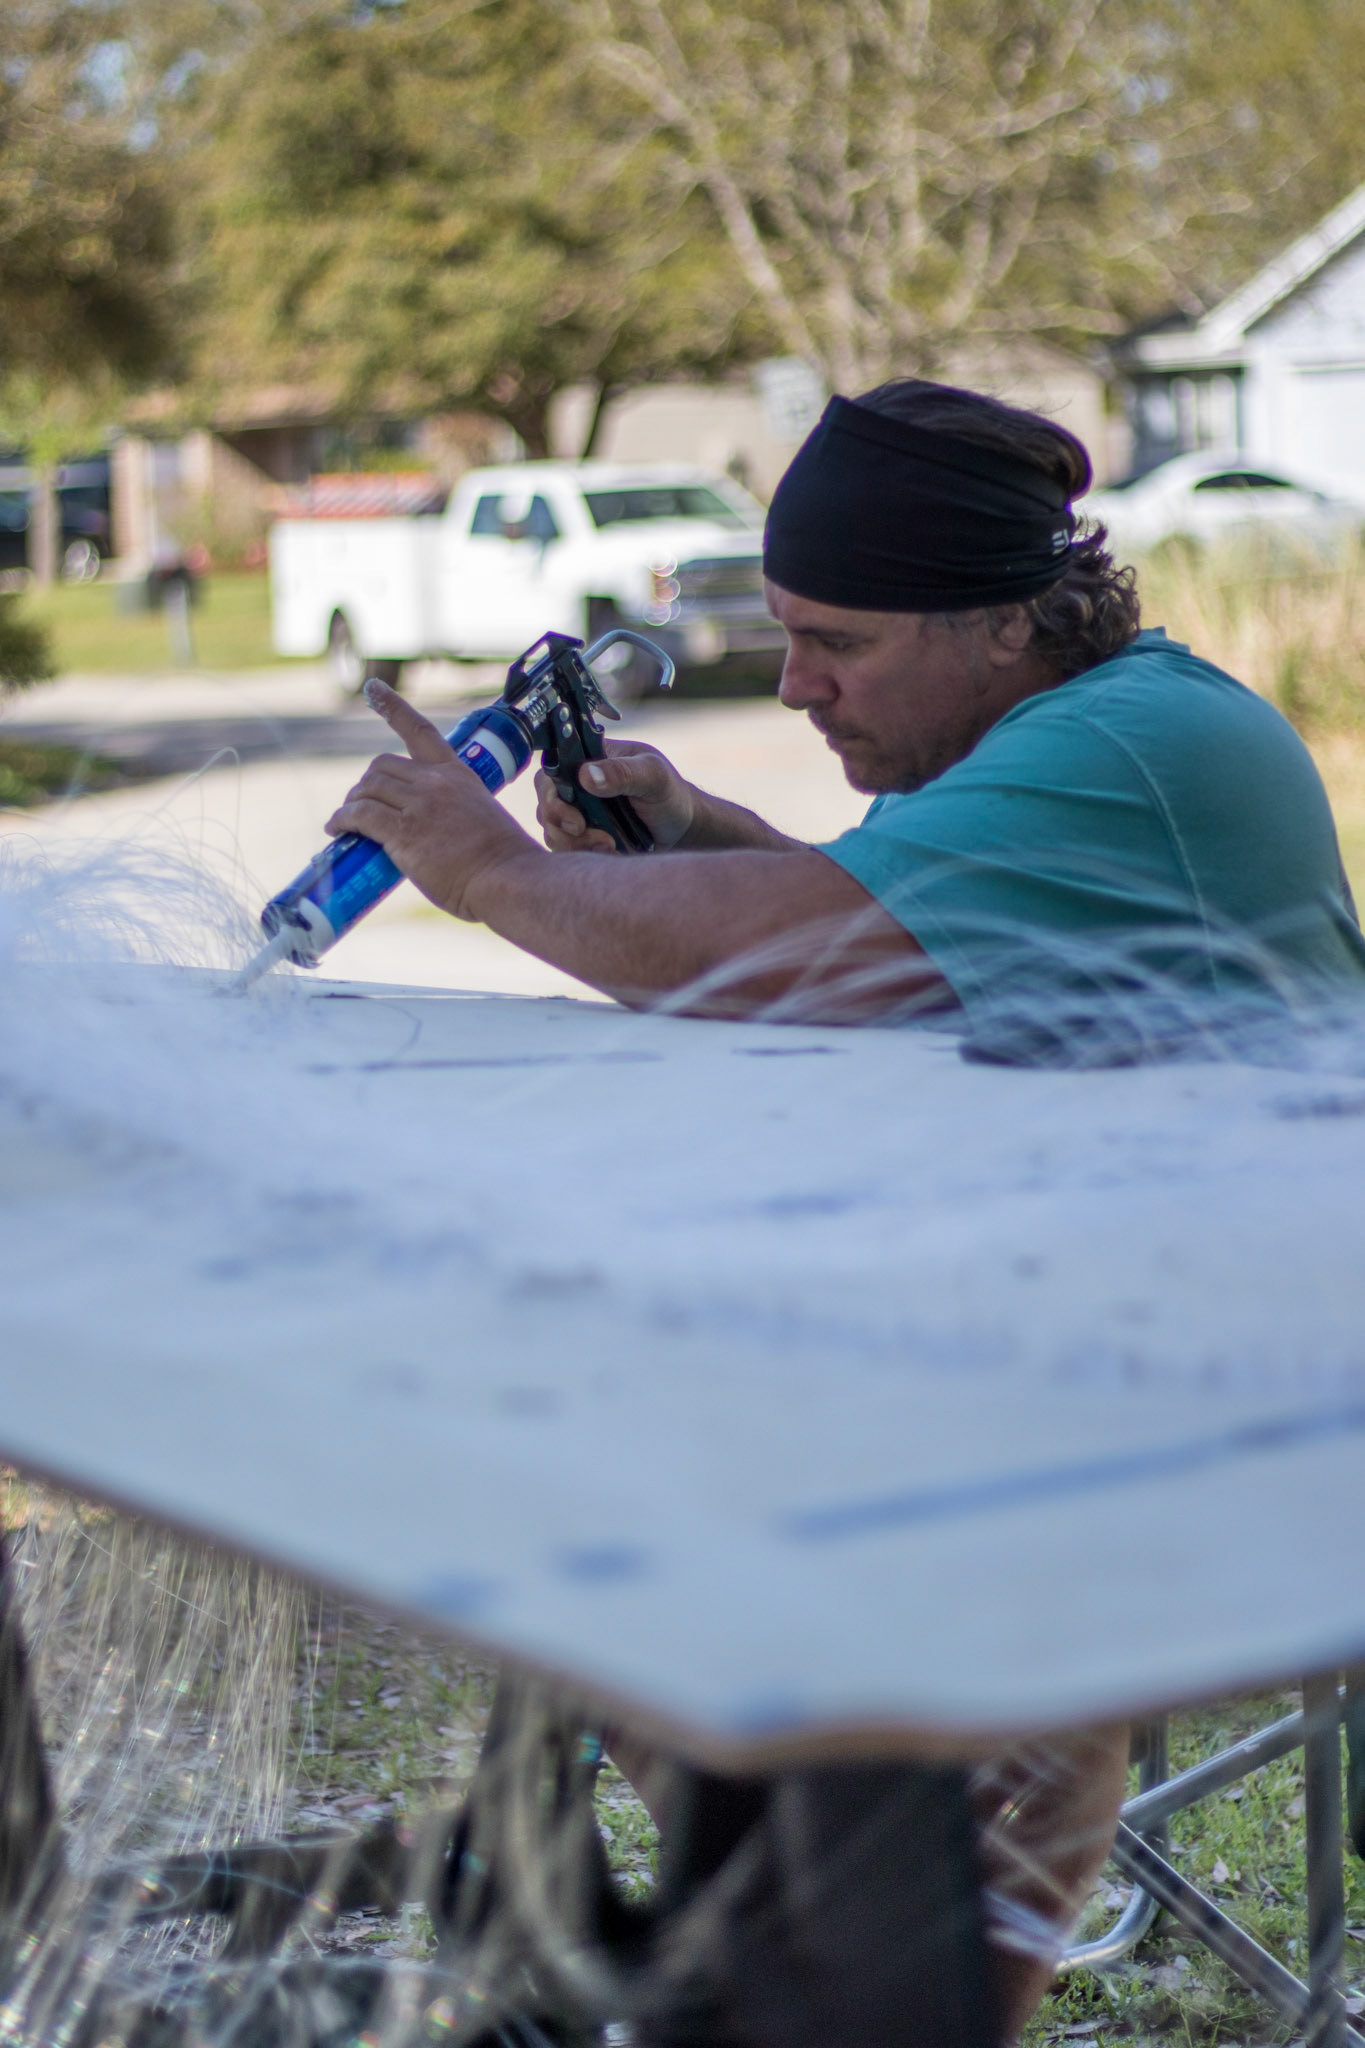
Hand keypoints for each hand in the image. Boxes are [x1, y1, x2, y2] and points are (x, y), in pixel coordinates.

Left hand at [324, 680, 540, 918]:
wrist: (508, 879)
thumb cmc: (503, 862)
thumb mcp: (481, 818)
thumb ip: (455, 814)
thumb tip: (436, 836)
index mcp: (458, 774)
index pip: (419, 730)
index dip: (392, 707)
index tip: (373, 689)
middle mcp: (435, 782)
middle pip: (381, 766)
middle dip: (367, 784)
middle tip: (361, 805)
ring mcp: (419, 804)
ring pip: (367, 789)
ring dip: (352, 803)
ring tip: (346, 822)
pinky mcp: (403, 831)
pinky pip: (359, 815)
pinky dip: (342, 820)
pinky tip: (337, 830)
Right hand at [534, 739, 695, 853]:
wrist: (682, 830)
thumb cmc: (670, 794)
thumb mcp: (653, 776)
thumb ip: (622, 772)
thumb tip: (586, 775)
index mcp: (588, 760)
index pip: (550, 772)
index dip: (550, 795)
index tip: (575, 816)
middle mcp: (576, 787)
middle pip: (545, 805)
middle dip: (561, 824)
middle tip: (588, 832)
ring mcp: (577, 814)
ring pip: (552, 832)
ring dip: (574, 843)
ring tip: (608, 844)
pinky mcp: (583, 839)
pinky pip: (566, 850)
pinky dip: (583, 855)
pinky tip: (610, 852)